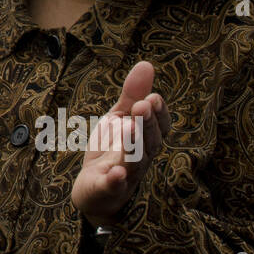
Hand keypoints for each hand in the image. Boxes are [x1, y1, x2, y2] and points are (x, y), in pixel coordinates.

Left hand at [71, 61, 169, 226]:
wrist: (93, 190)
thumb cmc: (111, 150)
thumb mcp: (118, 118)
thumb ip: (131, 95)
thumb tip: (147, 63)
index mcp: (145, 139)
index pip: (160, 127)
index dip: (159, 114)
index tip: (153, 98)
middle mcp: (141, 158)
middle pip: (149, 142)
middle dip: (147, 124)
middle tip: (143, 105)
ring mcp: (126, 176)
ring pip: (134, 162)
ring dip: (133, 146)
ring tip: (129, 128)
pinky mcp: (107, 190)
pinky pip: (114, 187)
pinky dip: (116, 181)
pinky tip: (116, 173)